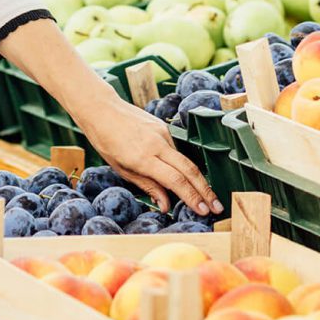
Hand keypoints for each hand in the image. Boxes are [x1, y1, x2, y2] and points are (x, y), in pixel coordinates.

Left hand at [80, 96, 221, 217]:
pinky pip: (176, 149)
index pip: (175, 181)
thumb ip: (147, 186)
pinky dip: (181, 164)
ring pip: (185, 159)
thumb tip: (166, 204)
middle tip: (216, 207)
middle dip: (205, 190)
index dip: (191, 197)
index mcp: (144, 158)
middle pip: (190, 170)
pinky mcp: (164, 126)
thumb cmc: (106, 141)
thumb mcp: (122, 169)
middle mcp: (157, 144)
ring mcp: (162, 133)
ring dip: (197, 179)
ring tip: (205, 196)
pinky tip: (183, 175)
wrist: (102, 109)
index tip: (203, 211)